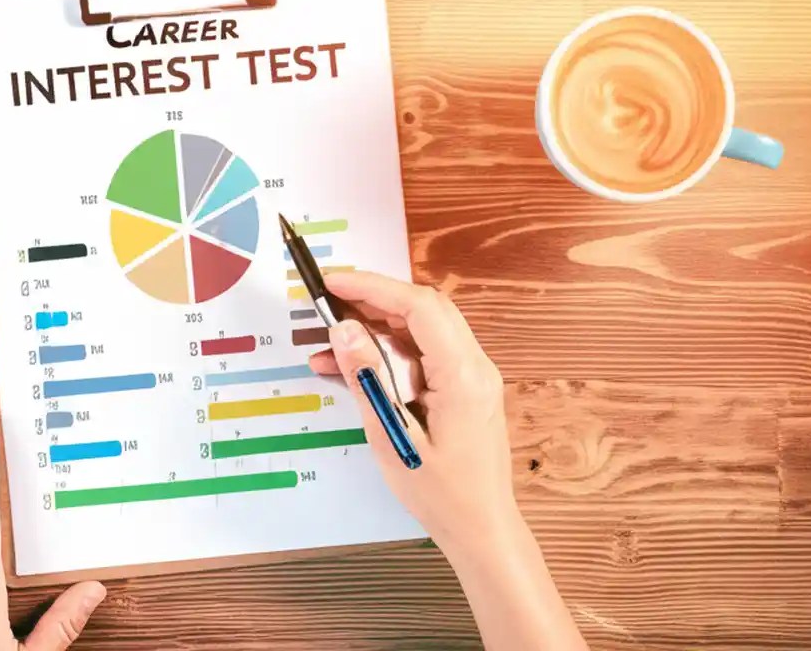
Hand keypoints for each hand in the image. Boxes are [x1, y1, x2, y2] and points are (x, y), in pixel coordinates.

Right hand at [308, 272, 515, 551]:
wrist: (481, 527)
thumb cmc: (442, 494)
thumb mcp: (393, 438)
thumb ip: (368, 380)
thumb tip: (344, 332)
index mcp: (463, 376)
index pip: (419, 308)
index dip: (373, 287)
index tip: (334, 283)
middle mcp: (474, 367)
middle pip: (423, 310)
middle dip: (374, 299)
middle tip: (328, 301)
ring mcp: (472, 376)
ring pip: (422, 330)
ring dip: (377, 328)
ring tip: (329, 339)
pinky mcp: (463, 388)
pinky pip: (424, 356)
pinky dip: (388, 354)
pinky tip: (351, 367)